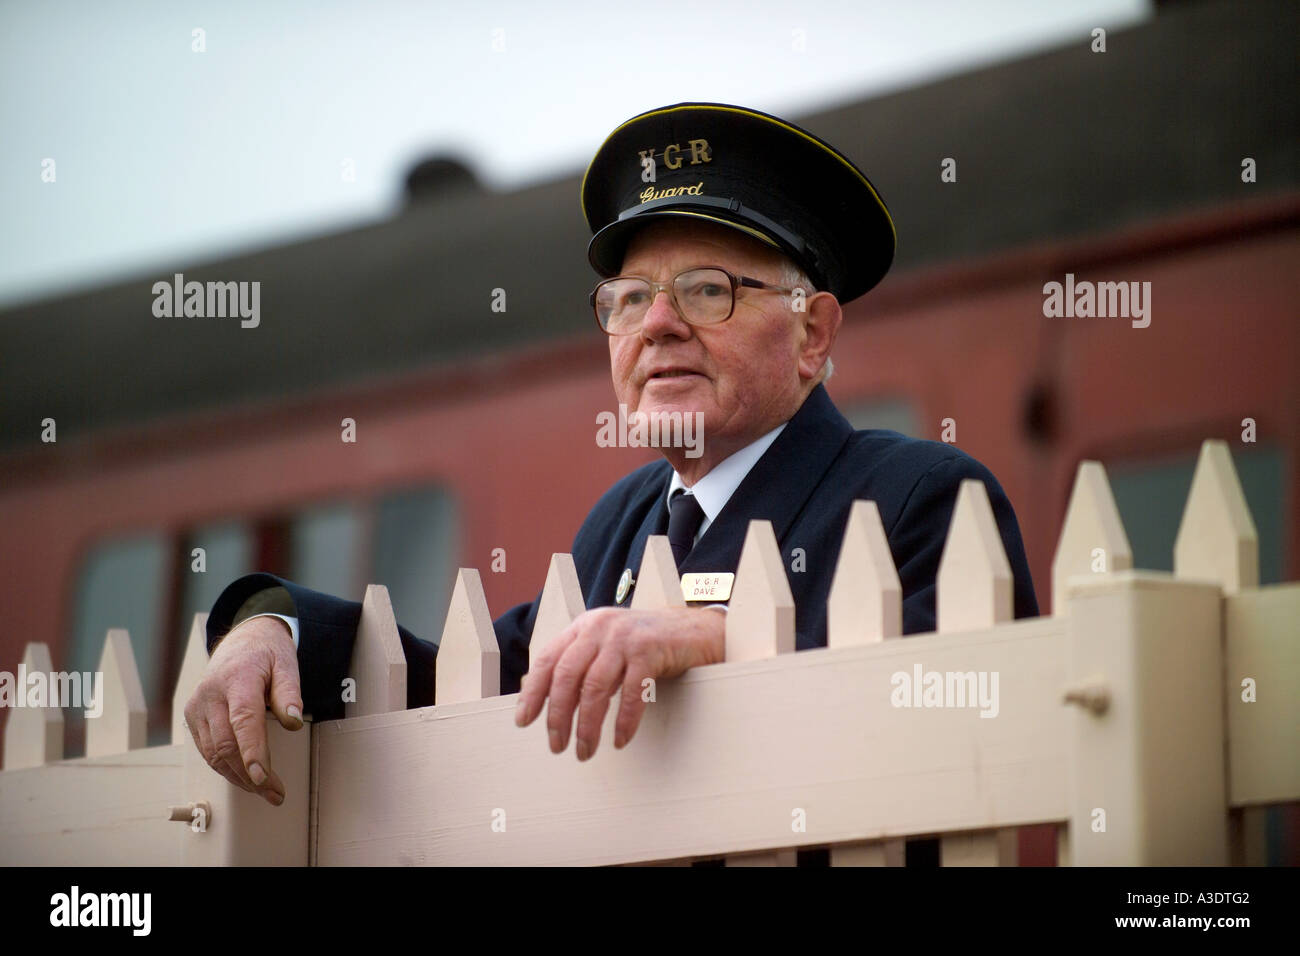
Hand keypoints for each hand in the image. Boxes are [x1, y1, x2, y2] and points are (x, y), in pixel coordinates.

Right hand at [183, 615, 303, 804]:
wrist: (241, 640)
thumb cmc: (267, 654)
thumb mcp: (287, 665)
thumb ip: (290, 694)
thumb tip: (294, 722)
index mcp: (237, 678)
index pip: (243, 720)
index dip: (252, 751)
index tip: (262, 777)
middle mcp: (211, 694)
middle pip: (226, 744)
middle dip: (250, 775)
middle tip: (275, 793)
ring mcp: (197, 706)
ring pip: (213, 753)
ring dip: (237, 777)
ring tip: (264, 790)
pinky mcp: (192, 715)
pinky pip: (207, 749)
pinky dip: (225, 767)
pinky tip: (244, 776)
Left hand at [514, 606, 724, 760]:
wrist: (696, 630)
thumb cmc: (648, 645)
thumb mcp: (609, 647)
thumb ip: (584, 664)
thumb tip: (552, 704)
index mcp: (584, 626)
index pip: (547, 659)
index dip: (533, 692)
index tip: (524, 721)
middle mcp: (600, 627)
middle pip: (567, 675)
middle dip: (557, 715)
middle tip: (556, 746)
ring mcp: (625, 638)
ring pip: (595, 687)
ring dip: (587, 725)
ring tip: (585, 751)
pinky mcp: (650, 651)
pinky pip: (631, 693)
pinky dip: (624, 721)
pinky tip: (619, 740)